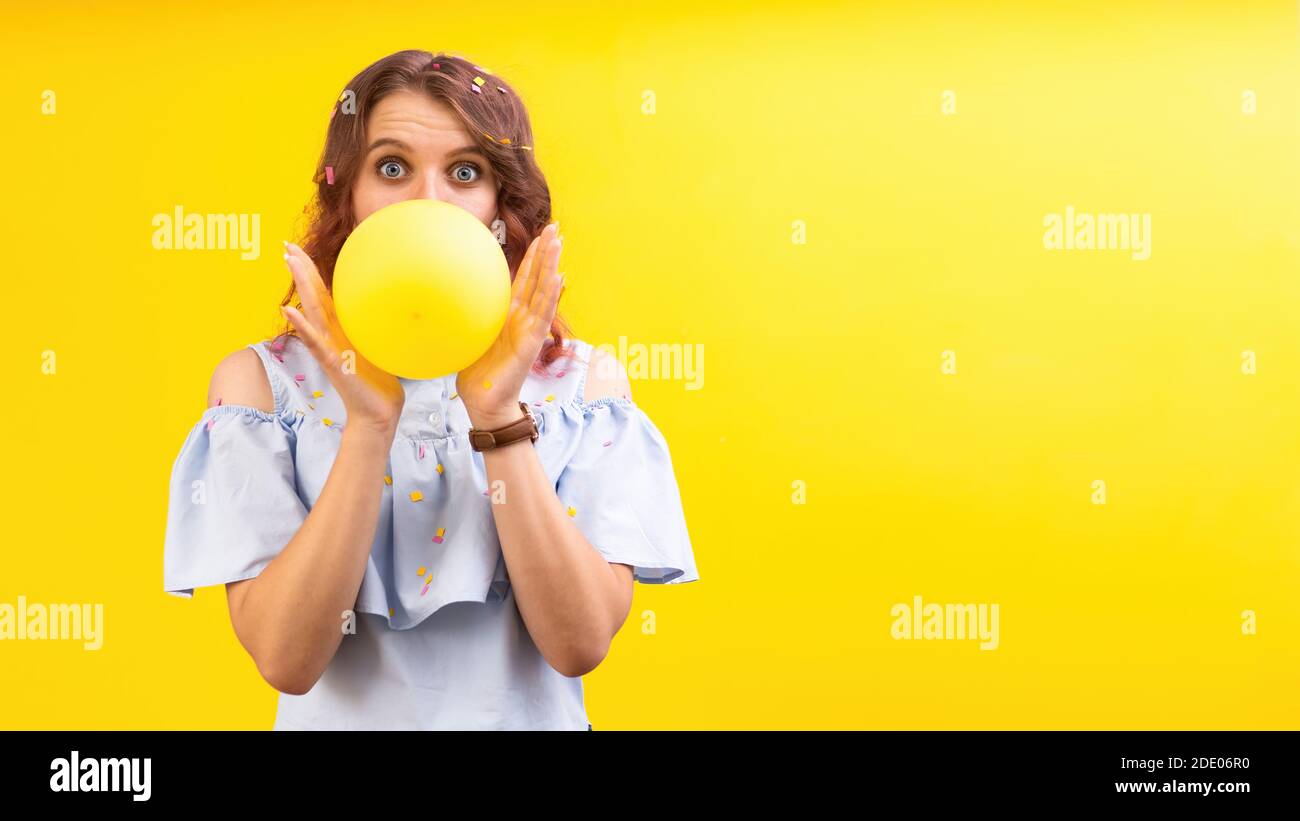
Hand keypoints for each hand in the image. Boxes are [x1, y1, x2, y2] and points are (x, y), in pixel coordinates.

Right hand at [281, 241, 406, 431]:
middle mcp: (331, 336)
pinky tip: (290, 311)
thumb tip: (397, 306)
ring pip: (311, 312)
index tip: (299, 249)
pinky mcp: (335, 364)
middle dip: (300, 270)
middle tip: (285, 245)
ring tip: (289, 263)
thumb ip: (376, 327)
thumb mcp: (379, 346)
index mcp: (342, 330)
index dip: (312, 272)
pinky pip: (316, 343)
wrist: (379, 413)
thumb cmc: (381, 383)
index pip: (324, 295)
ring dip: (300, 287)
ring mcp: (330, 349)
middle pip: (312, 296)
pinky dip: (302, 327)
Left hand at [457, 222, 564, 428]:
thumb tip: (441, 294)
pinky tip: (559, 277)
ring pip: (545, 290)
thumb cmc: (476, 372)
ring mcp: (530, 328)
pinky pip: (543, 314)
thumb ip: (468, 313)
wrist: (484, 401)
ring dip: (552, 265)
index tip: (540, 234)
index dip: (533, 256)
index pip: (524, 278)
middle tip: (555, 226)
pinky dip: (551, 295)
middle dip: (548, 252)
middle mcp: (524, 317)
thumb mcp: (469, 334)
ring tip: (558, 242)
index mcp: (509, 313)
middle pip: (539, 277)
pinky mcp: (532, 341)